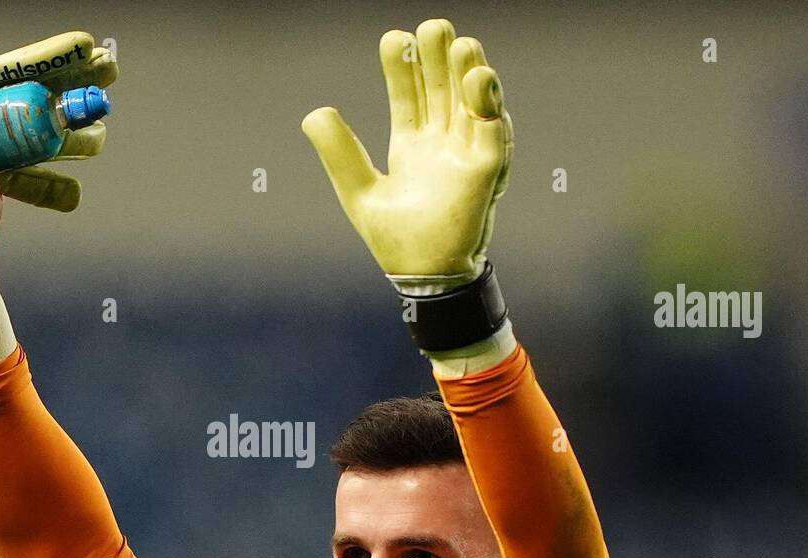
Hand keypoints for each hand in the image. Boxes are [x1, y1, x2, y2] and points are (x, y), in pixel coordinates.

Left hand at [301, 18, 512, 276]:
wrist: (422, 279)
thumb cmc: (395, 241)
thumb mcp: (358, 192)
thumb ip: (339, 153)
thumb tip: (314, 113)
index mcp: (411, 147)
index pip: (408, 96)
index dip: (402, 68)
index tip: (394, 38)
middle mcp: (441, 145)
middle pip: (442, 90)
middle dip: (437, 59)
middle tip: (431, 27)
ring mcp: (466, 156)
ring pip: (471, 104)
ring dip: (467, 73)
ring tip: (459, 43)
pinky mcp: (486, 174)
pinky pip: (493, 133)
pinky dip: (488, 106)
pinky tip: (479, 78)